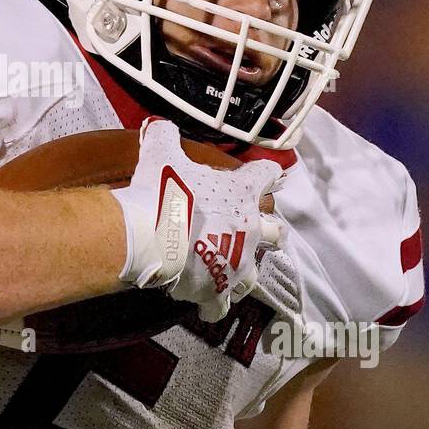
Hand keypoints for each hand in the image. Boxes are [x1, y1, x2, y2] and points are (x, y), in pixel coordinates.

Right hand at [110, 118, 284, 321]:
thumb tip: (158, 123)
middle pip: (276, 232)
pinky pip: (221, 305)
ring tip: (228, 269)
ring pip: (255, 272)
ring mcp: (238, 263)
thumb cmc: (163, 192)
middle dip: (267, 232)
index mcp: (242, 193)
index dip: (267, 174)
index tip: (268, 175)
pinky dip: (213, 304)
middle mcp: (250, 230)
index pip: (266, 175)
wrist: (152, 234)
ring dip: (243, 269)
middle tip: (250, 231)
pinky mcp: (219, 290)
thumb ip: (164, 135)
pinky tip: (203, 302)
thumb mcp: (161, 154)